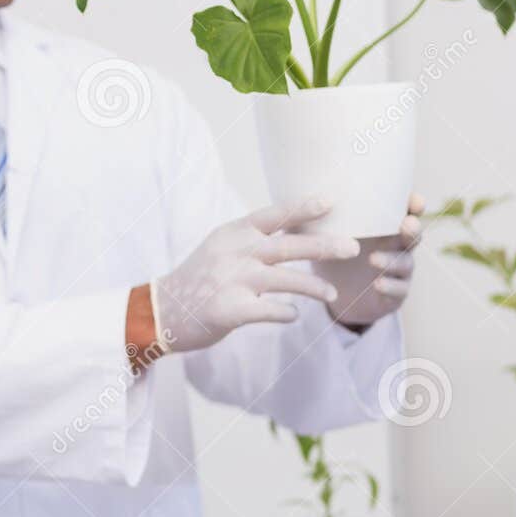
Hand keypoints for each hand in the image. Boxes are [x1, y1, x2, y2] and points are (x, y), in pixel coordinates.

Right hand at [148, 199, 360, 355]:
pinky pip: (270, 311)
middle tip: (354, 247)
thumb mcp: (220, 247)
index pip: (273, 215)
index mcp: (233, 233)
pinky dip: (286, 313)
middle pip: (288, 246)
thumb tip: (297, 229)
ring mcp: (231, 281)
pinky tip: (294, 315)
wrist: (161, 310)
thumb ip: (253, 239)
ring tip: (332, 293)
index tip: (331, 201)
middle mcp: (234, 253)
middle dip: (325, 246)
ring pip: (286, 280)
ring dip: (314, 287)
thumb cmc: (199, 279)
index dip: (303, 207)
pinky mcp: (230, 310)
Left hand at [315, 193, 424, 329]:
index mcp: (382, 226)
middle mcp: (395, 246)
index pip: (404, 211)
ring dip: (393, 259)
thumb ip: (313, 218)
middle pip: (413, 235)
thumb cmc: (331, 255)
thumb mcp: (322, 236)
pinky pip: (399, 289)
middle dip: (413, 228)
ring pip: (406, 263)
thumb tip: (291, 195)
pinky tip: (378, 284)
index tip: (413, 200)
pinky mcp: (395, 294)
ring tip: (374, 259)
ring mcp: (398, 271)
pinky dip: (390, 286)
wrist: (336, 296)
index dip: (413, 205)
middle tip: (406, 223)